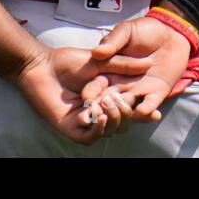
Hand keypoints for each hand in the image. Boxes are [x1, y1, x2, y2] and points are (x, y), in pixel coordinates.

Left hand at [13, 46, 151, 143]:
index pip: (130, 108)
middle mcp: (99, 110)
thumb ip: (123, 65)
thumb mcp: (101, 60)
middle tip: (124, 102)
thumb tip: (149, 63)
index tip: (155, 111)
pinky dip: (97, 129)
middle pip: (123, 122)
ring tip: (108, 105)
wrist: (42, 65)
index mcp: (108, 96)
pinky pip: (90, 137)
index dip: (144, 111)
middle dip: (127, 115)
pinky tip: (98, 116)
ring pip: (109, 131)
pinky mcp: (72, 128)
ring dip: (113, 120)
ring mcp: (86, 121)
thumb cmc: (69, 61)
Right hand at [83, 16, 192, 121]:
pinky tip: (143, 111)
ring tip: (121, 111)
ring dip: (124, 110)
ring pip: (128, 105)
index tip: (86, 97)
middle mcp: (121, 84)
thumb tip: (96, 52)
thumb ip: (113, 42)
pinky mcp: (155, 93)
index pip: (98, 84)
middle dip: (105, 108)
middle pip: (110, 100)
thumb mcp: (125, 32)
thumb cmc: (144, 30)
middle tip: (99, 114)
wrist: (170, 33)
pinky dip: (146, 109)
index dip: (92, 90)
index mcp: (109, 70)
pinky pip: (150, 104)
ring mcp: (138, 90)